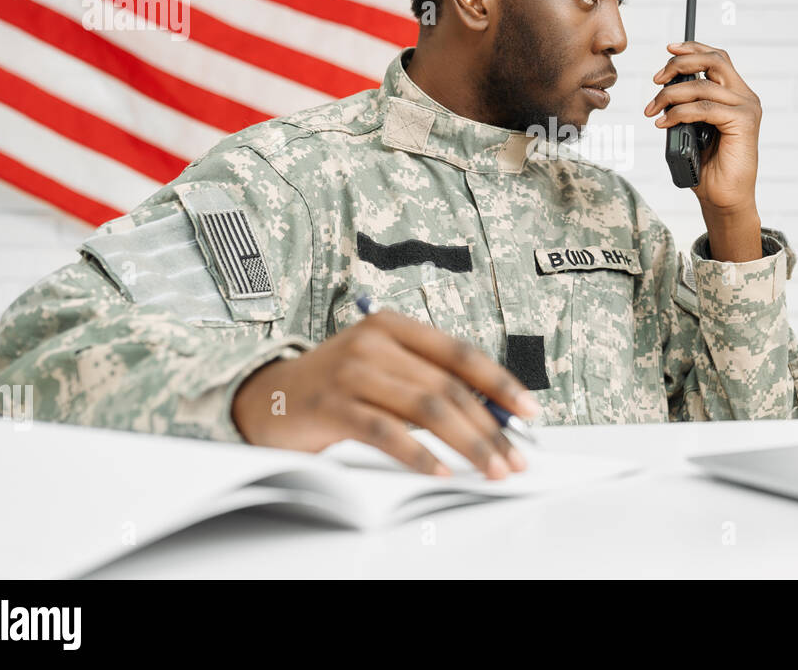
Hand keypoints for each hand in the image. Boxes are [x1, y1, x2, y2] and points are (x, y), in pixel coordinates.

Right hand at [231, 309, 540, 479]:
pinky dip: (419, 454)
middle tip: (514, 457)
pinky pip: (386, 432)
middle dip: (490, 426)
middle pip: (448, 386)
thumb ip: (428, 383)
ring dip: (467, 443)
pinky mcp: (331, 405)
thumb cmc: (336, 385)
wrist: (266, 397)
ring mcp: (351, 372)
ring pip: (426, 408)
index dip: (500, 382)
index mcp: (394, 327)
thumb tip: (493, 416)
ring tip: (491, 468)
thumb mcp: (384, 370)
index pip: (460, 353)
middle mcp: (374, 342)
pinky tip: (441, 471)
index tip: (530, 410)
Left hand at [644, 41, 761, 213]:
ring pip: (702, 86)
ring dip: (670, 95)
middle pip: (713, 60)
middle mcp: (745, 97)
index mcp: (735, 94)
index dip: (693, 48)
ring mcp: (746, 108)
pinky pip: (704, 108)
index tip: (669, 50)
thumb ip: (687, 104)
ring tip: (653, 110)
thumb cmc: (708, 166)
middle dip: (680, 64)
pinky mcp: (744, 122)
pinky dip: (679, 113)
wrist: (723, 197)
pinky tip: (665, 122)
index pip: (717, 58)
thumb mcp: (693, 127)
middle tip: (656, 80)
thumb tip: (665, 88)